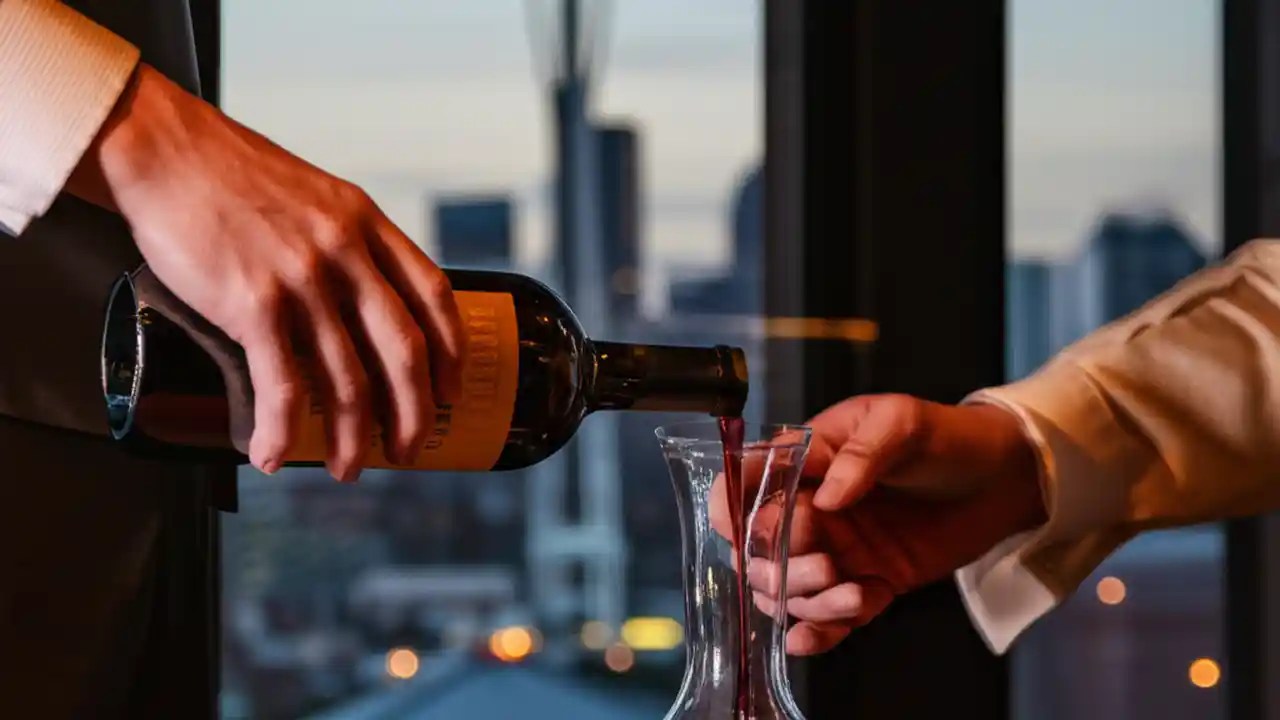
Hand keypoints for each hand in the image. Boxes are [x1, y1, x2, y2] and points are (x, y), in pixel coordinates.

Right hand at [69, 65, 463, 481]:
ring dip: (353, 437)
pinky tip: (275, 454)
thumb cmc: (232, 175)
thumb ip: (346, 242)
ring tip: (349, 467)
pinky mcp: (253, 303)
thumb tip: (362, 300)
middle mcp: (345, 253)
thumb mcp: (317, 196)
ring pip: (348, 379)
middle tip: (408, 449)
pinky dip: (282, 431)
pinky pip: (282, 385)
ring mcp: (303, 279)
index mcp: (367, 225)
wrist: (166, 152)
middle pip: (403, 351)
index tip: (448, 390)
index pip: (434, 296)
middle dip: (413, 413)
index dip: (449, 353)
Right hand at [712, 394, 1045, 654]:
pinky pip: (828, 616)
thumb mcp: (901, 423)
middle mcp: (809, 508)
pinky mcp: (865, 582)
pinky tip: (813, 639)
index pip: (741, 485)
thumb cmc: (945, 436)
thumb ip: (860, 454)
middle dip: (780, 566)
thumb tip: (826, 497)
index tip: (748, 532)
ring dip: (808, 602)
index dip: (732, 511)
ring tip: (854, 594)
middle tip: (825, 566)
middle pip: (758, 549)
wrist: (1004, 477)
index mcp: (804, 461)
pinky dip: (817, 632)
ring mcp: (835, 548)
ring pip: (788, 589)